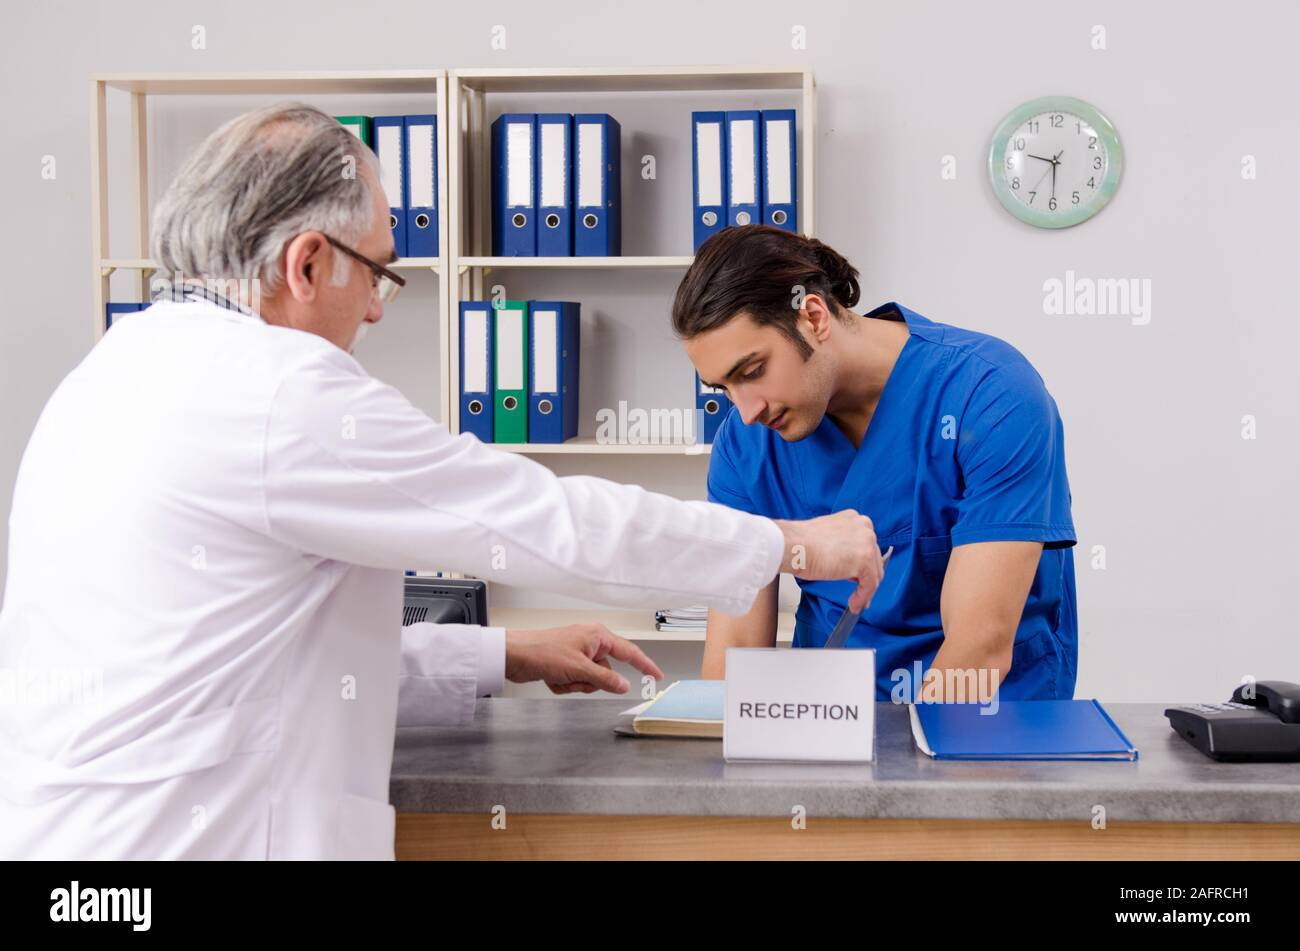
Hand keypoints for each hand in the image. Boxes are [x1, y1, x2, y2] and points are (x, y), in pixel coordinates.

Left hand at [504, 624, 664, 694]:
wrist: (514, 656)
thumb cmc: (543, 652)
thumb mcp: (580, 669)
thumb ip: (606, 680)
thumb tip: (625, 686)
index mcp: (598, 636)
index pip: (629, 652)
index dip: (645, 665)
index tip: (657, 676)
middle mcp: (590, 643)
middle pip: (606, 673)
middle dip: (590, 682)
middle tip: (575, 678)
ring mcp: (578, 654)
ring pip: (591, 681)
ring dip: (575, 684)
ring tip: (560, 676)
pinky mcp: (566, 664)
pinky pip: (576, 682)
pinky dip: (565, 685)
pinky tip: (552, 678)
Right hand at [774, 510, 886, 611]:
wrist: (792, 545)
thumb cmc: (800, 543)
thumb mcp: (828, 537)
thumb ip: (842, 546)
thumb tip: (847, 564)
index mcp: (854, 519)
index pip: (866, 545)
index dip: (862, 563)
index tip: (857, 576)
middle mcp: (864, 527)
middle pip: (874, 558)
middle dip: (865, 576)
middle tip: (858, 591)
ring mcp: (866, 543)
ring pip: (874, 573)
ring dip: (865, 589)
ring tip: (854, 601)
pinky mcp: (864, 561)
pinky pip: (869, 585)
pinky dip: (863, 597)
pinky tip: (853, 604)